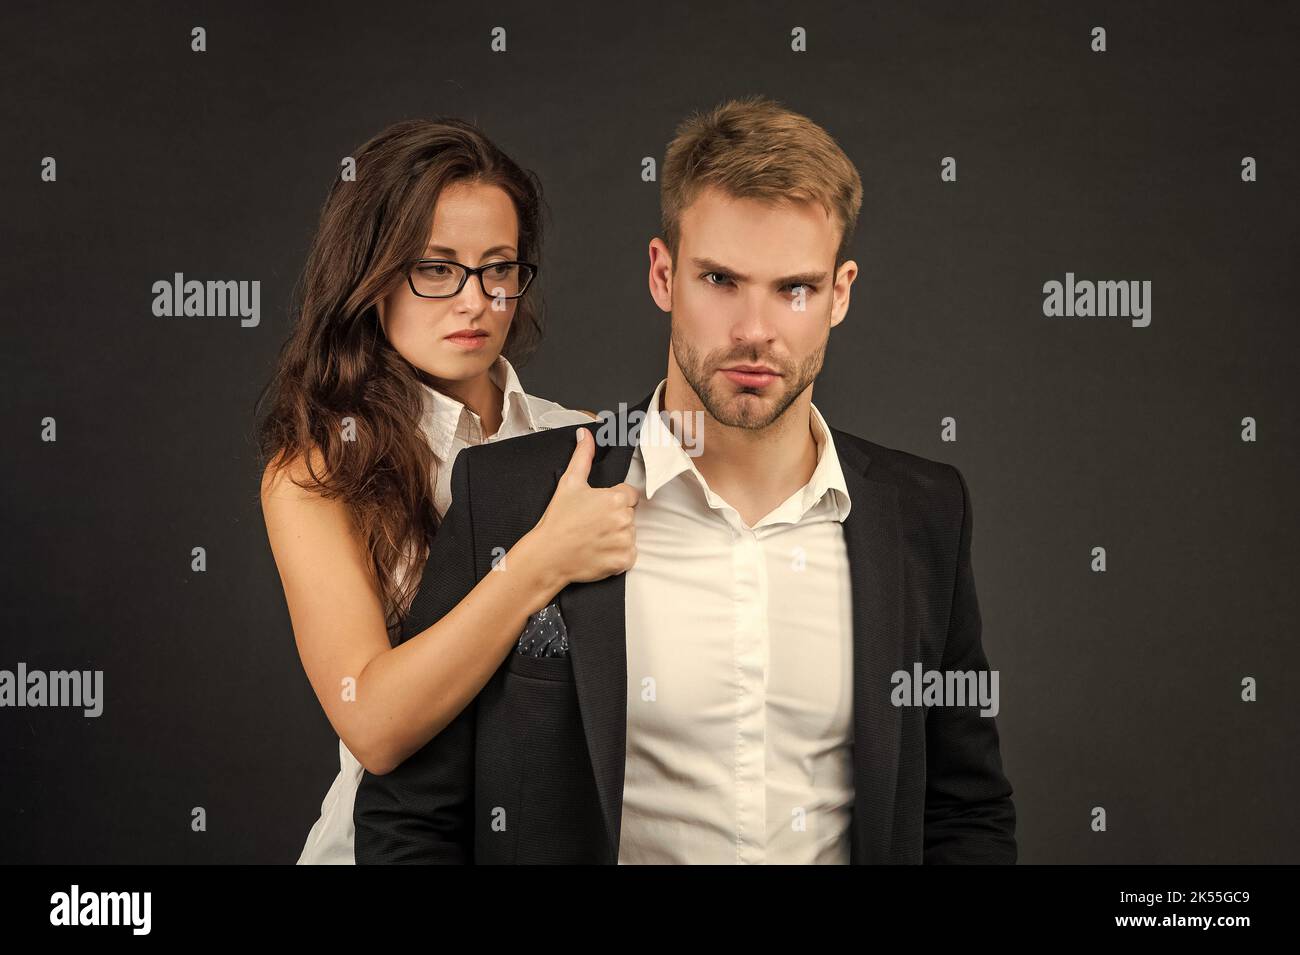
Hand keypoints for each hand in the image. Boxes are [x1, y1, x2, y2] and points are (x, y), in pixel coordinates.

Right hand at [529, 428, 638, 584]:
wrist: (548, 555)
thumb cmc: (558, 519)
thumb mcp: (569, 483)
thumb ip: (583, 456)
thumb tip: (585, 433)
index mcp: (616, 498)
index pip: (629, 495)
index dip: (613, 501)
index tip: (597, 509)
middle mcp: (624, 519)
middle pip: (629, 515)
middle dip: (615, 519)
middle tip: (592, 525)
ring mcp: (625, 541)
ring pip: (629, 535)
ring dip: (616, 537)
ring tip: (593, 539)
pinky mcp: (624, 560)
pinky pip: (629, 555)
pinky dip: (617, 556)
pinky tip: (599, 552)